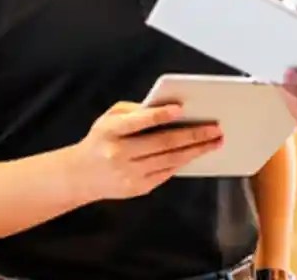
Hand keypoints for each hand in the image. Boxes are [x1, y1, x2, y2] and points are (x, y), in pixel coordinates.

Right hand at [68, 101, 223, 201]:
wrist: (81, 175)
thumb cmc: (103, 138)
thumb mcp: (110, 118)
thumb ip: (137, 111)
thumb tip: (172, 110)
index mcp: (111, 131)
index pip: (138, 122)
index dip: (160, 115)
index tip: (181, 108)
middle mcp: (119, 154)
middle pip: (162, 143)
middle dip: (193, 135)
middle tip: (216, 128)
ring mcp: (128, 174)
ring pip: (170, 160)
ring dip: (196, 150)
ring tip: (215, 141)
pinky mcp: (137, 188)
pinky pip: (166, 173)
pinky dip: (184, 162)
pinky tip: (198, 153)